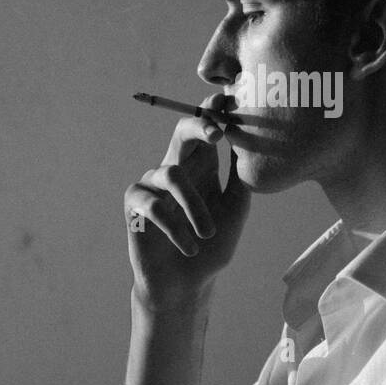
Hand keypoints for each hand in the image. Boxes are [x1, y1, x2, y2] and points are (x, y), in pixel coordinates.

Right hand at [124, 93, 251, 313]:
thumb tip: (250, 142)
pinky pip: (153, 204)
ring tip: (208, 234)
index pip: (207, 129)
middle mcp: (177, 168)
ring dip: (195, 206)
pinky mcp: (135, 206)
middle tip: (218, 130)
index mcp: (203, 166)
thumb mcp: (235, 210)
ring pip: (173, 174)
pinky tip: (190, 246)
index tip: (230, 98)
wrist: (187, 286)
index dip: (215, 111)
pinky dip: (176, 226)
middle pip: (182, 131)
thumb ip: (240, 178)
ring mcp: (153, 184)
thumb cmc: (212, 247)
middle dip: (199, 124)